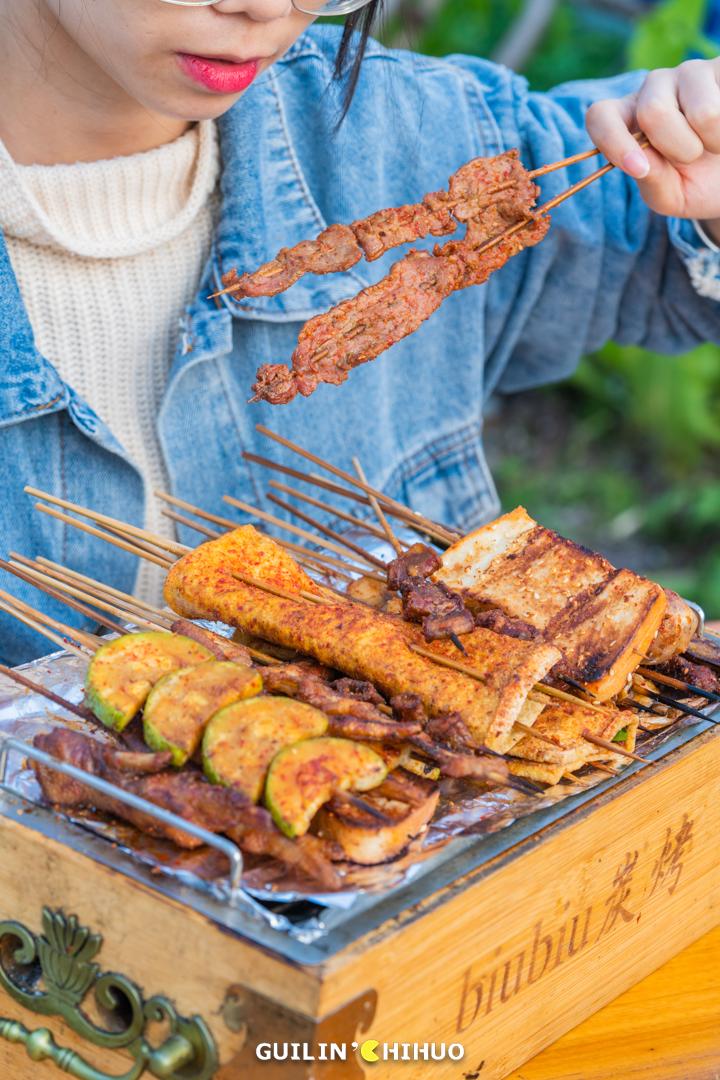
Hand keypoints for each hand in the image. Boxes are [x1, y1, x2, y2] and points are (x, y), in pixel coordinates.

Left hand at [586, 58, 719, 242]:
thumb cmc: (698, 182)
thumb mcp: (669, 195)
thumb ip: (651, 181)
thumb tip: (641, 161)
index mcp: (629, 118)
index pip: (600, 115)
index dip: (613, 140)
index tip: (639, 170)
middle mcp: (654, 88)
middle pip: (653, 112)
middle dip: (679, 148)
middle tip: (693, 156)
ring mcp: (690, 72)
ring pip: (701, 111)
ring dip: (714, 140)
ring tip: (716, 142)